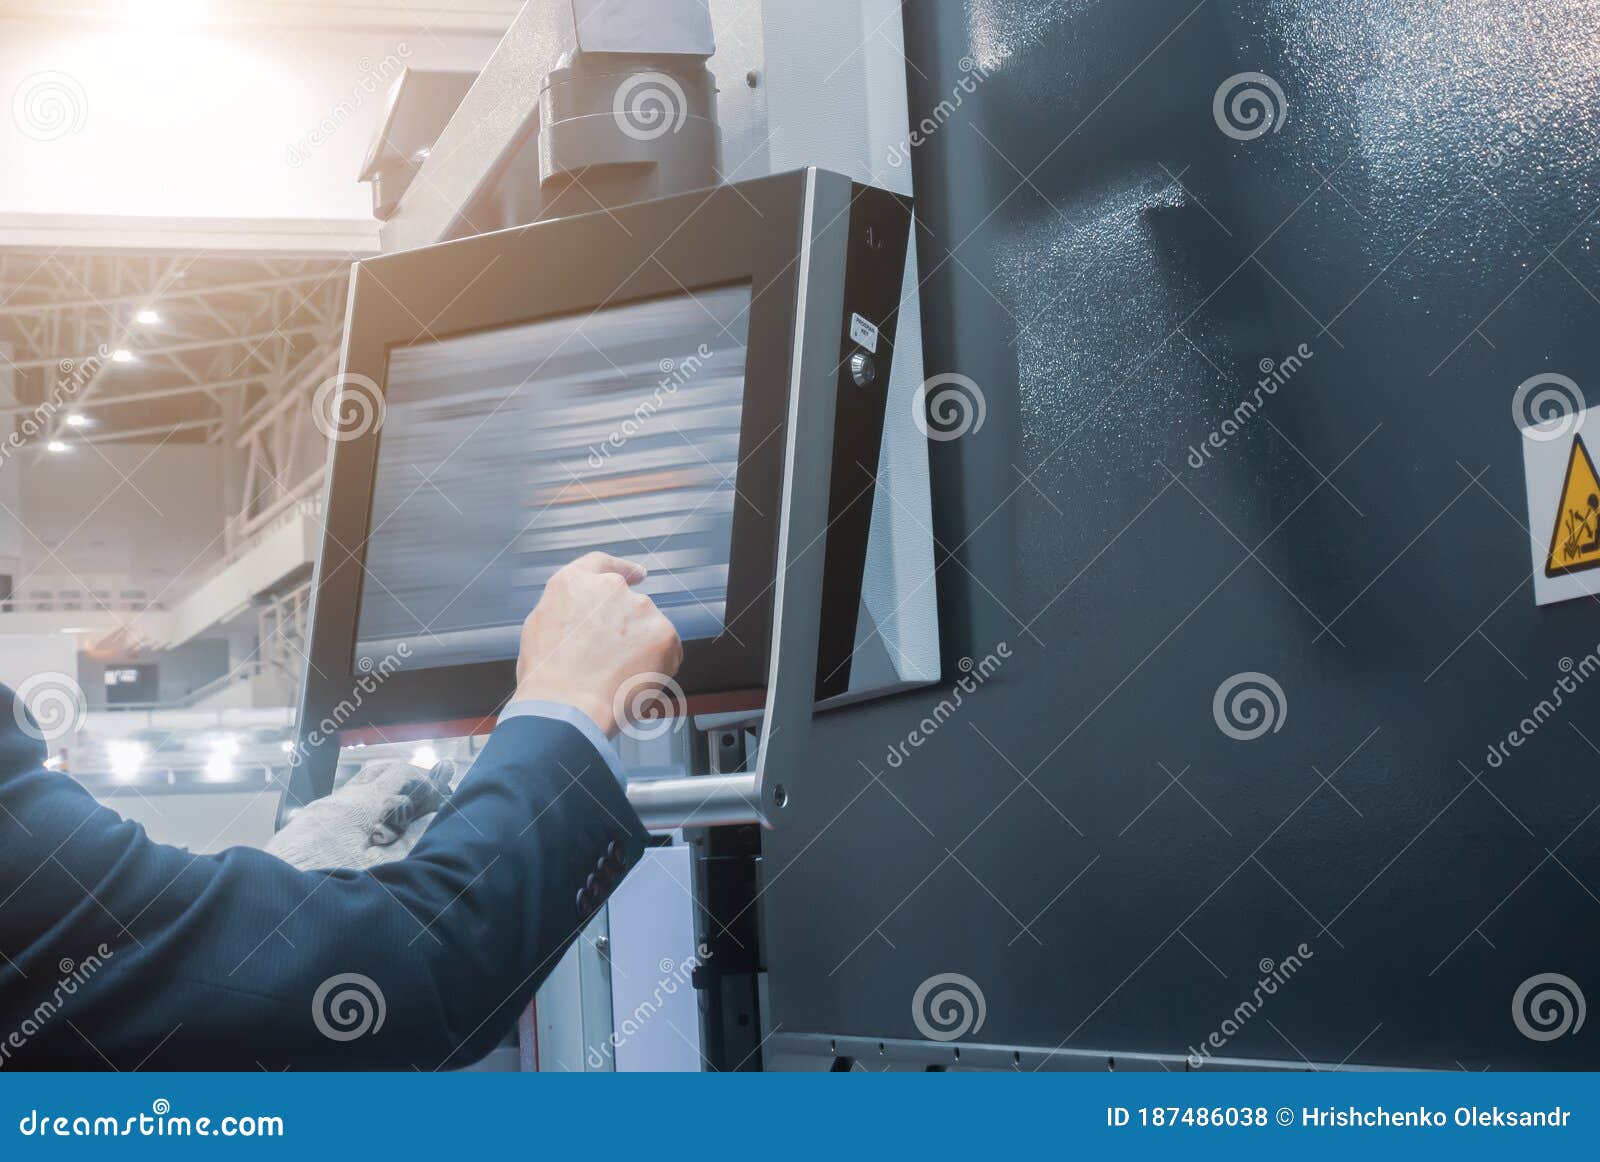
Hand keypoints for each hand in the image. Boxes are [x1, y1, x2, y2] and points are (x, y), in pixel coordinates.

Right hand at [513, 552, 682, 736]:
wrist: (567, 707)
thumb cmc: (547, 679)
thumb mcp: (540, 630)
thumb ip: (568, 612)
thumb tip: (582, 621)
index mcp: (573, 583)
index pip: (602, 564)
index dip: (622, 568)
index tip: (638, 574)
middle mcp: (610, 587)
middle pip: (629, 603)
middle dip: (628, 629)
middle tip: (616, 661)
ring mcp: (640, 608)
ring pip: (649, 629)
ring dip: (641, 649)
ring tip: (617, 680)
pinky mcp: (664, 633)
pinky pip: (669, 651)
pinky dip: (659, 667)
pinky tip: (635, 684)